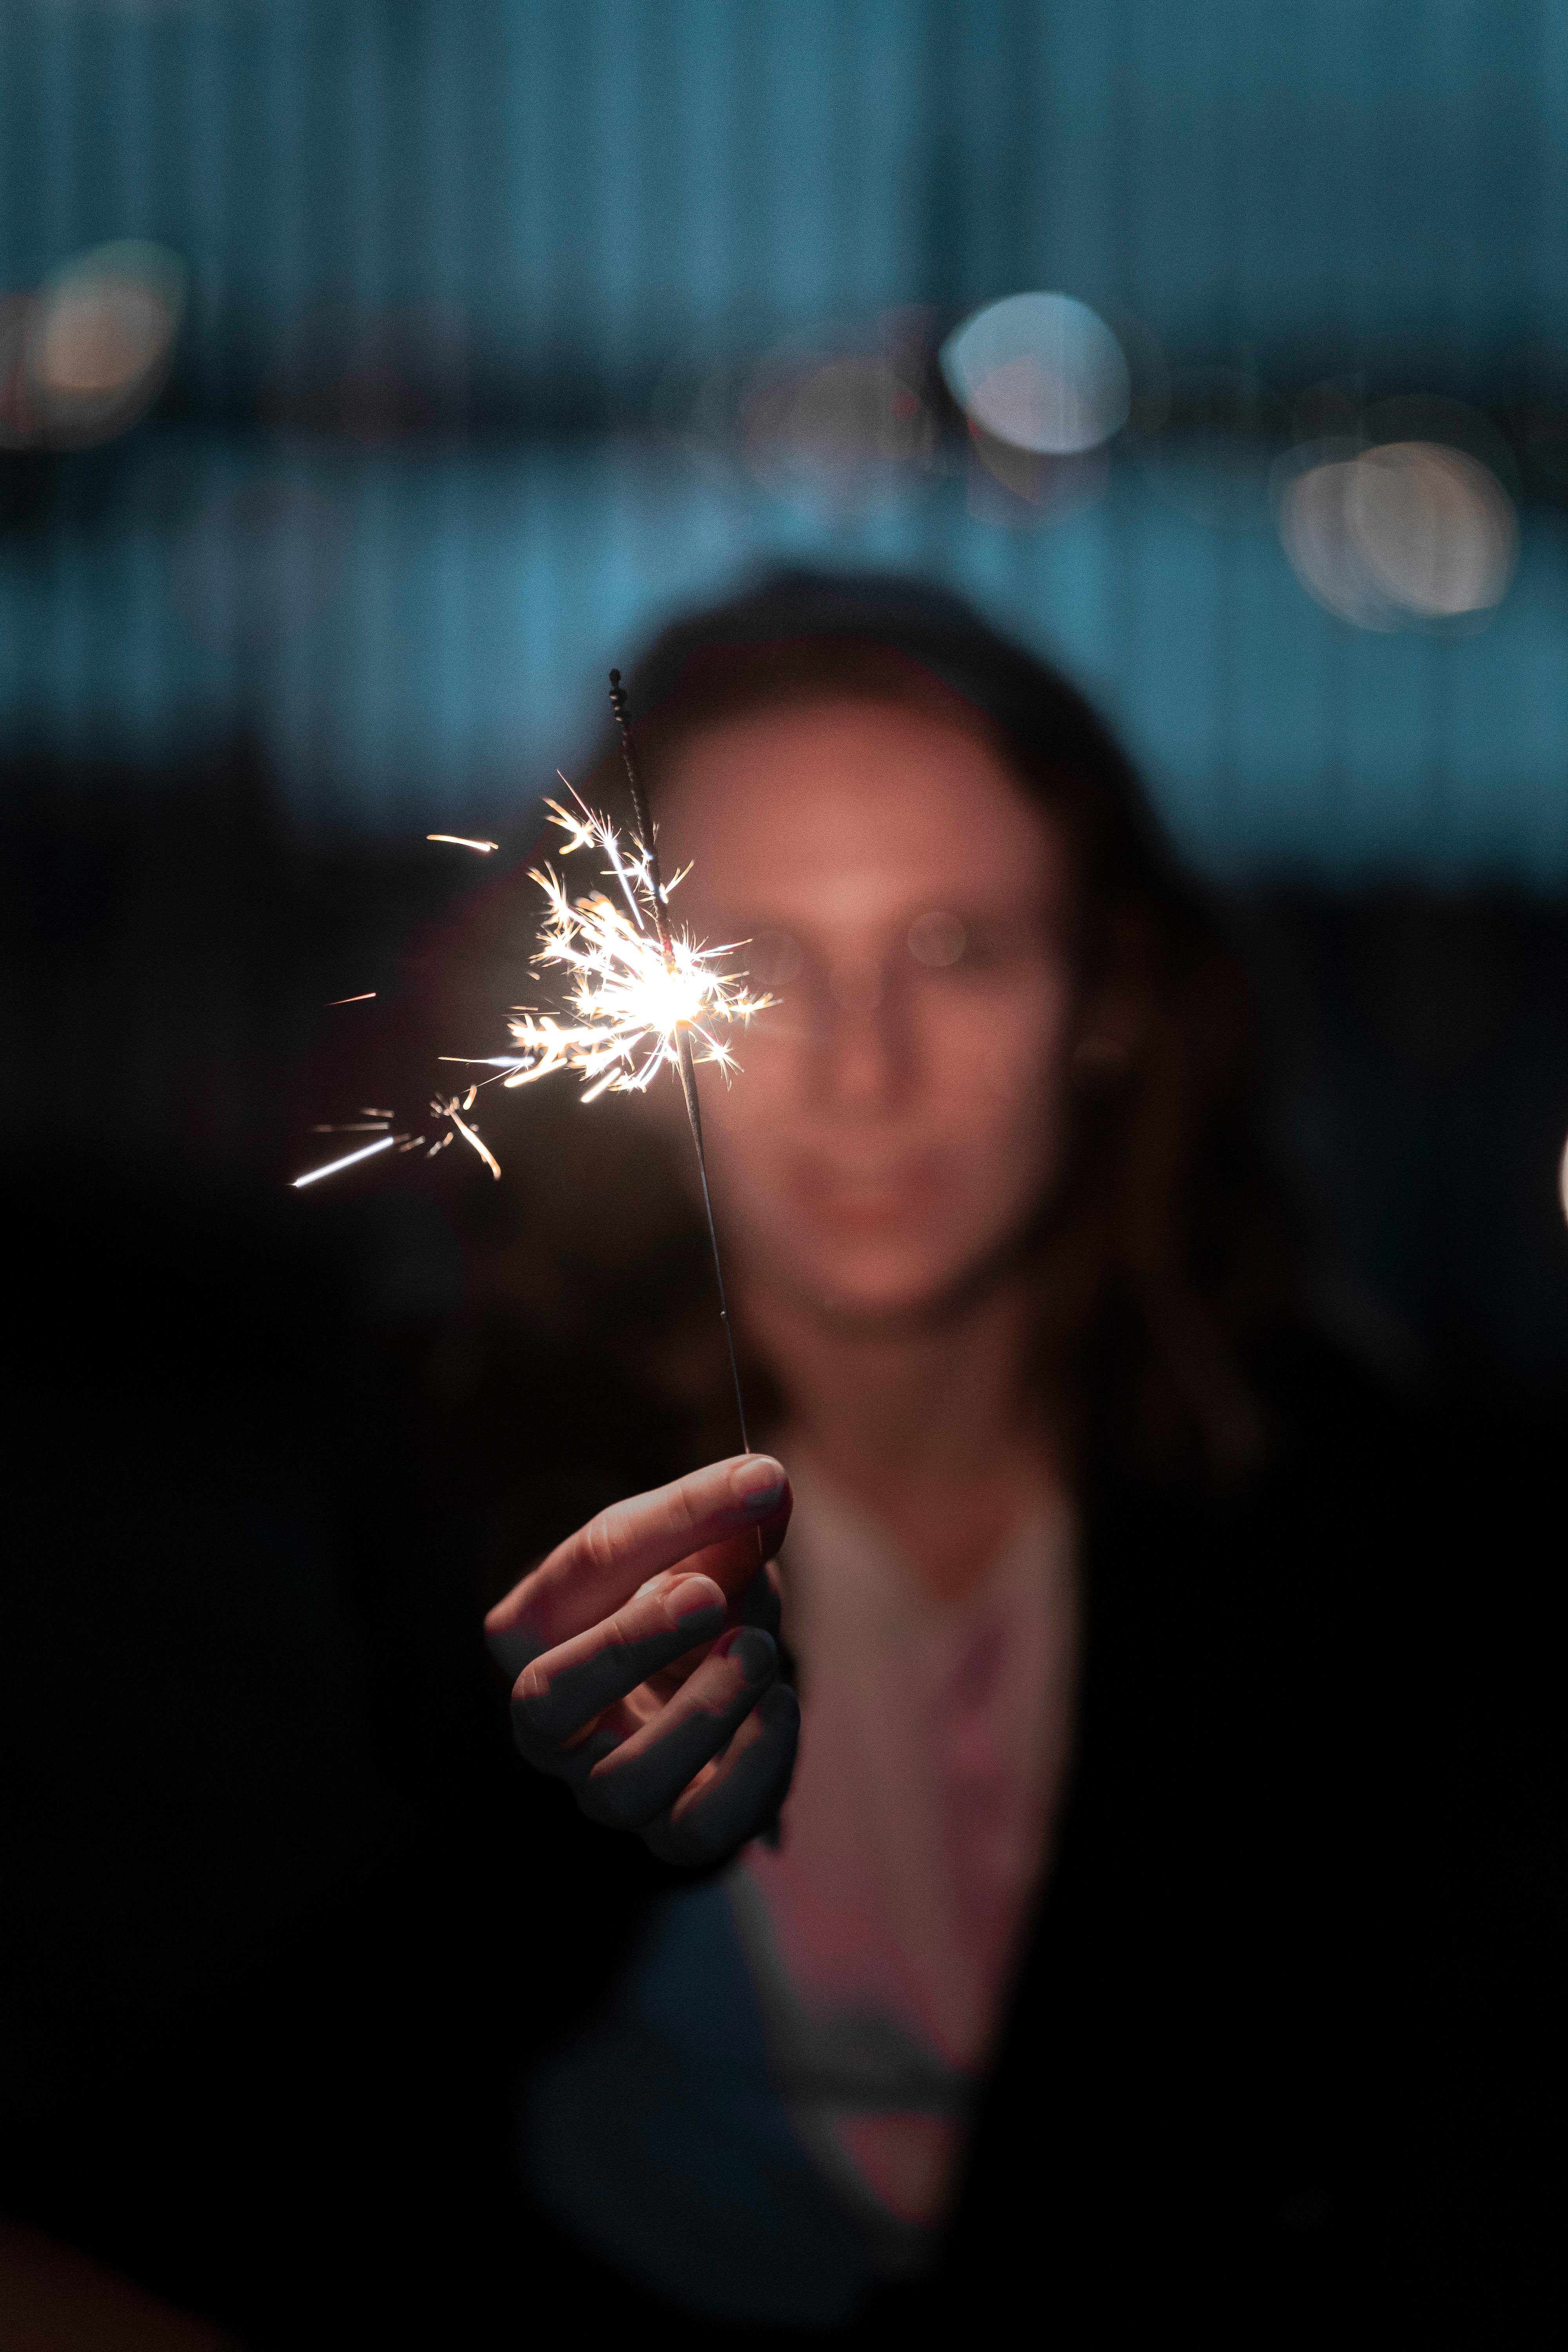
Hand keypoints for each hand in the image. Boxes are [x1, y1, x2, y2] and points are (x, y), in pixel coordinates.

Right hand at [483, 1454, 797, 1868]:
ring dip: (701, 1714)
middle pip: (548, 1699)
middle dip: (629, 1645)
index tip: (755, 1486)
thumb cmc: (688, 1603)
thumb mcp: (700, 1549)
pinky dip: (752, 1768)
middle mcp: (549, 1723)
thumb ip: (721, 1519)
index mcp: (534, 1631)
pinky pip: (700, 1829)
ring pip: (623, 1783)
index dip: (665, 1527)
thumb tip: (769, 1484)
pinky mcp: (669, 1835)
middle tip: (708, 1593)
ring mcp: (603, 1788)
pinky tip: (783, 1706)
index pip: (573, 1574)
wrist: (713, 1685)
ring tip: (761, 1652)